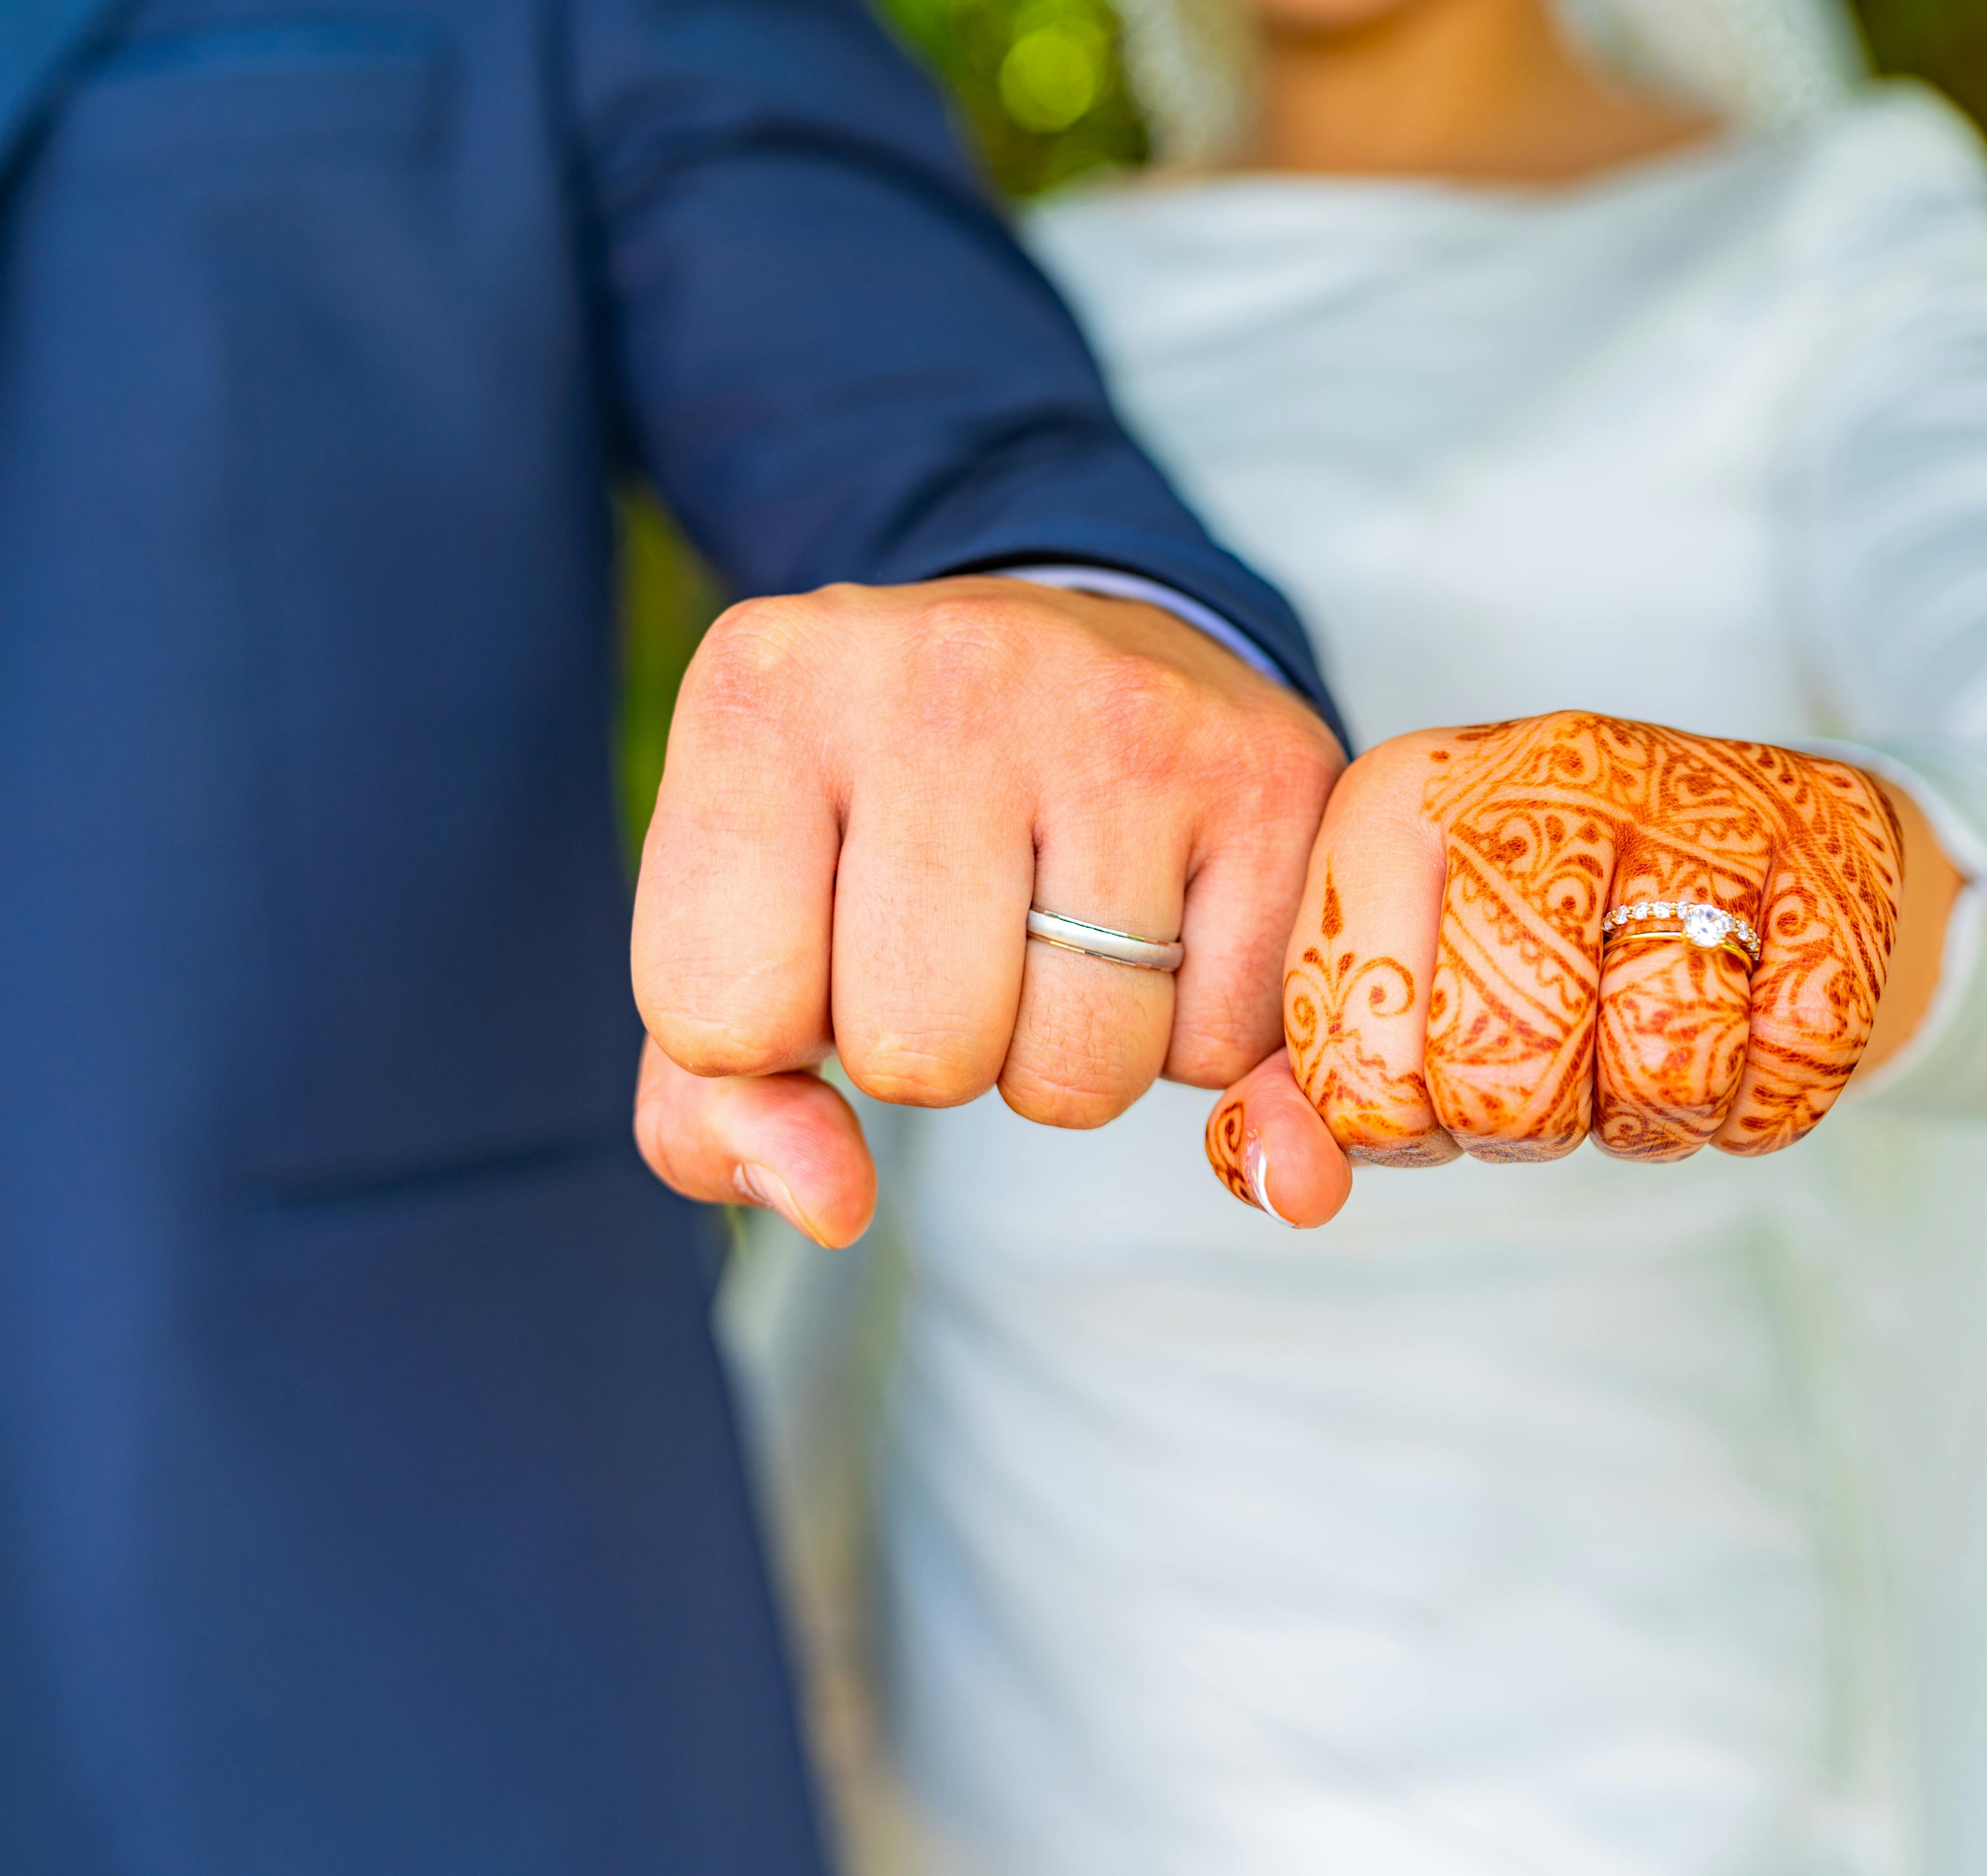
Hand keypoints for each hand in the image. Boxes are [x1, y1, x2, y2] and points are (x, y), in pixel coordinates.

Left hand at [633, 577, 1341, 1243]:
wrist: (1079, 649)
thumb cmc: (879, 825)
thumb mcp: (738, 933)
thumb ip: (717, 1107)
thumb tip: (832, 1206)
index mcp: (762, 696)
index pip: (725, 1020)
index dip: (777, 1036)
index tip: (818, 941)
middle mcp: (943, 670)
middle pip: (920, 1054)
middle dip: (938, 1051)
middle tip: (963, 936)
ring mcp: (1122, 710)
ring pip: (1079, 1068)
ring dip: (1067, 1055)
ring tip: (1062, 926)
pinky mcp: (1269, 769)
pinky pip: (1220, 1045)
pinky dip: (1193, 1031)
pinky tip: (1164, 915)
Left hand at [1205, 711, 1945, 1227]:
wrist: (1766, 844)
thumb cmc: (1555, 930)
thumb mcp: (1409, 985)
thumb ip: (1319, 1088)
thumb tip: (1286, 1189)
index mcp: (1400, 798)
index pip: (1352, 1055)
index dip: (1399, 1115)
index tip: (1437, 1066)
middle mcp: (1539, 777)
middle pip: (1503, 1077)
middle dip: (1530, 1122)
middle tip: (1556, 1067)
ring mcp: (1694, 811)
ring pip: (1657, 1077)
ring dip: (1651, 1114)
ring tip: (1645, 1043)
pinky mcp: (1829, 867)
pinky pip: (1782, 1074)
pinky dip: (1759, 1099)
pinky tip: (1742, 1031)